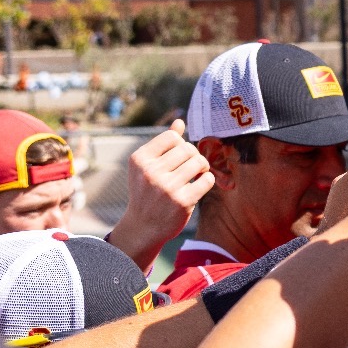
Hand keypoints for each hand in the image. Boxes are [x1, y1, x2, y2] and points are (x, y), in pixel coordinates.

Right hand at [109, 120, 213, 270]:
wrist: (144, 225)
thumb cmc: (147, 191)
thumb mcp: (147, 166)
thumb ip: (163, 144)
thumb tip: (179, 121)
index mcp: (140, 159)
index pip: (172, 137)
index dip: (180, 144)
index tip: (179, 155)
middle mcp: (151, 172)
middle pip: (188, 148)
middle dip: (193, 156)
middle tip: (191, 167)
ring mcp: (167, 187)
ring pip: (199, 162)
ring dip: (202, 167)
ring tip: (196, 174)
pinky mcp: (182, 201)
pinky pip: (207, 180)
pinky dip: (207, 180)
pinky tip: (200, 184)